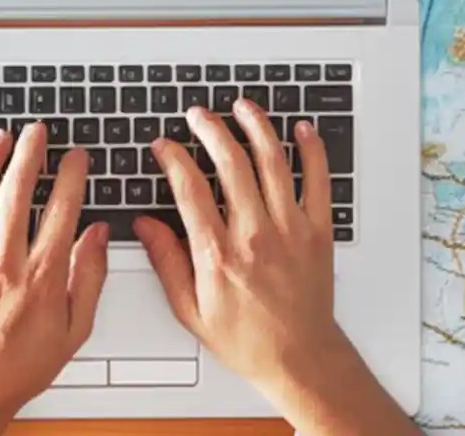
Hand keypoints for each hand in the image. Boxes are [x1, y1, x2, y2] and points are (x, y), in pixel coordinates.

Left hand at [0, 124, 109, 435]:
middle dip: (30, 154)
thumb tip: (99, 235)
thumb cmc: (18, 366)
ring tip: (1, 137)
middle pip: (17, 193)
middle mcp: (3, 265)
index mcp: (42, 278)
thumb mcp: (73, 331)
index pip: (62, 210)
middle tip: (37, 132)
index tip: (77, 157)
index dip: (72, 176)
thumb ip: (90, 278)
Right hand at [136, 100, 416, 433]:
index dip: (173, 158)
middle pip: (231, 164)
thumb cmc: (247, 339)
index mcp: (218, 254)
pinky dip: (312, 151)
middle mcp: (255, 235)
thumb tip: (145, 225)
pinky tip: (302, 130)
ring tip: (242, 106)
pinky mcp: (318, 231)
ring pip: (273, 163)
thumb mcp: (190, 309)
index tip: (163, 145)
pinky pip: (319, 181)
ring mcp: (290, 230)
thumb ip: (166, 262)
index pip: (190, 188)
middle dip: (211, 130)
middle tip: (199, 115)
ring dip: (256, 127)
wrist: (300, 358)